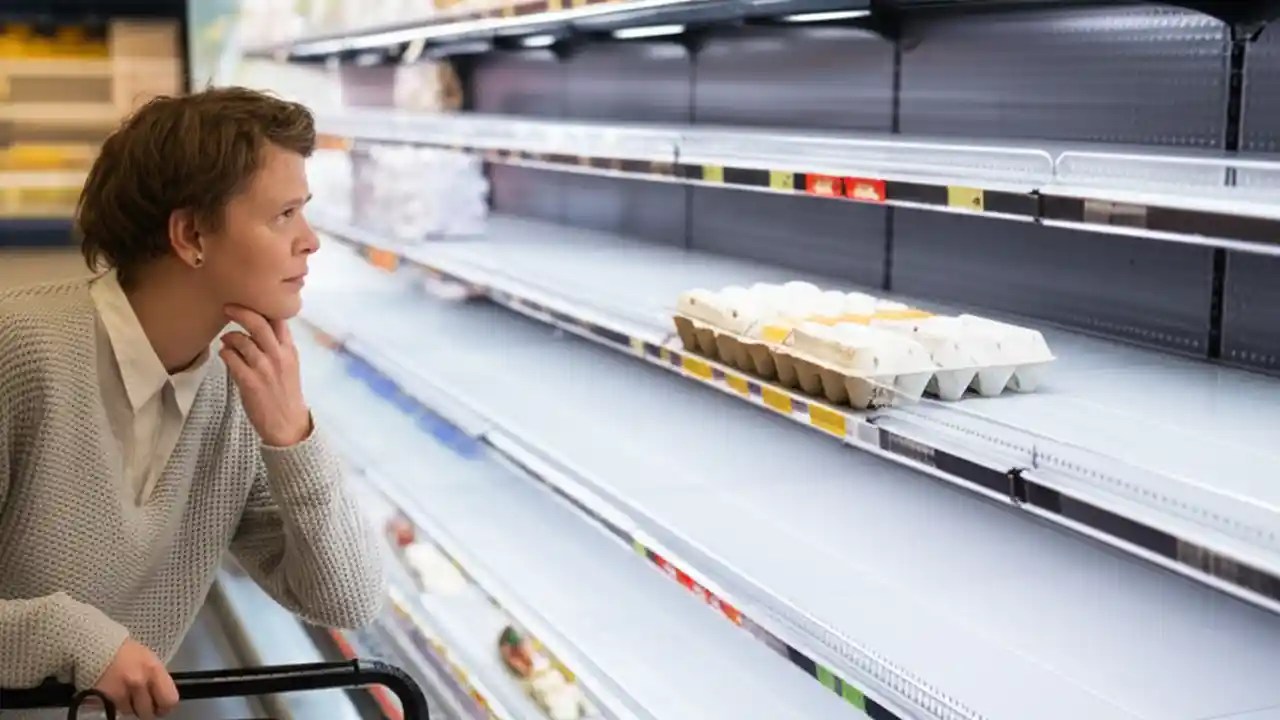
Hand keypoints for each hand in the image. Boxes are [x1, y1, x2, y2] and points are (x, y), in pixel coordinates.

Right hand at [93, 639, 178, 718]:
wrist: (94, 646)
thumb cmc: (123, 650)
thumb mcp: (147, 658)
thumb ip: (156, 677)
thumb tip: (161, 694)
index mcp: (154, 669)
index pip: (169, 700)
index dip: (165, 706)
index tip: (161, 706)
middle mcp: (140, 681)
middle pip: (149, 711)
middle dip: (148, 710)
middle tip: (144, 705)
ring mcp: (122, 691)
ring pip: (132, 712)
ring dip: (131, 707)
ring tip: (127, 695)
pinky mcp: (106, 698)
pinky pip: (117, 709)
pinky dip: (118, 705)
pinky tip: (116, 695)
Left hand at [220, 305, 311, 446]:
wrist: (287, 424)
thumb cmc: (286, 394)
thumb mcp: (290, 365)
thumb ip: (277, 346)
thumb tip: (256, 329)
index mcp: (290, 350)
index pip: (279, 319)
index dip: (264, 306)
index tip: (252, 300)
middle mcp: (278, 356)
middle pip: (259, 323)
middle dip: (241, 311)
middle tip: (228, 307)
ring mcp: (264, 368)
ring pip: (241, 340)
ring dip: (229, 338)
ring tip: (227, 341)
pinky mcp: (250, 382)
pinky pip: (231, 358)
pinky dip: (225, 354)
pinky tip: (225, 356)